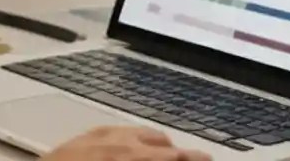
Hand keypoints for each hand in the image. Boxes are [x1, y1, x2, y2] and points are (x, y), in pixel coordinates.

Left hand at [41, 127, 211, 160]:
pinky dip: (130, 140)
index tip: (206, 159)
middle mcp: (120, 142)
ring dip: (153, 146)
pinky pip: (117, 132)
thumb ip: (151, 159)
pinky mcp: (83, 136)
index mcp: (133, 156)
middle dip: (175, 153)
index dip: (194, 159)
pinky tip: (127, 149)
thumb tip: (169, 156)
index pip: (175, 156)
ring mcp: (100, 136)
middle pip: (161, 141)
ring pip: (140, 133)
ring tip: (158, 156)